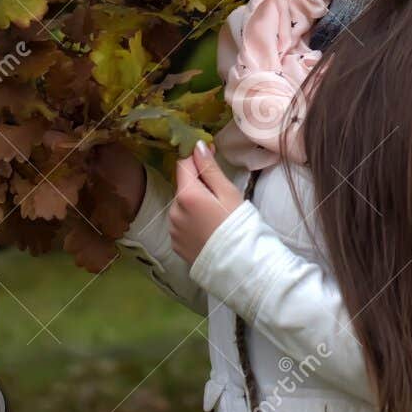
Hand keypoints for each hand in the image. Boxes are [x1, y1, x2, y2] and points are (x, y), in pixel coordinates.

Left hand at [169, 140, 243, 266]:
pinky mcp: (175, 244)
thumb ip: (210, 169)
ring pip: (181, 206)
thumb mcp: (228, 193)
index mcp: (186, 195)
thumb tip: (197, 145)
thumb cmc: (239, 225)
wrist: (239, 265)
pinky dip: (192, 221)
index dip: (197, 157)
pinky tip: (208, 229)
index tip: (211, 157)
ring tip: (215, 215)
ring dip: (193, 203)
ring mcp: (173, 229)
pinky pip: (181, 224)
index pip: (183, 164)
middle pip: (183, 186)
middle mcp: (173, 211)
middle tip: (221, 193)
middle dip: (198, 184)